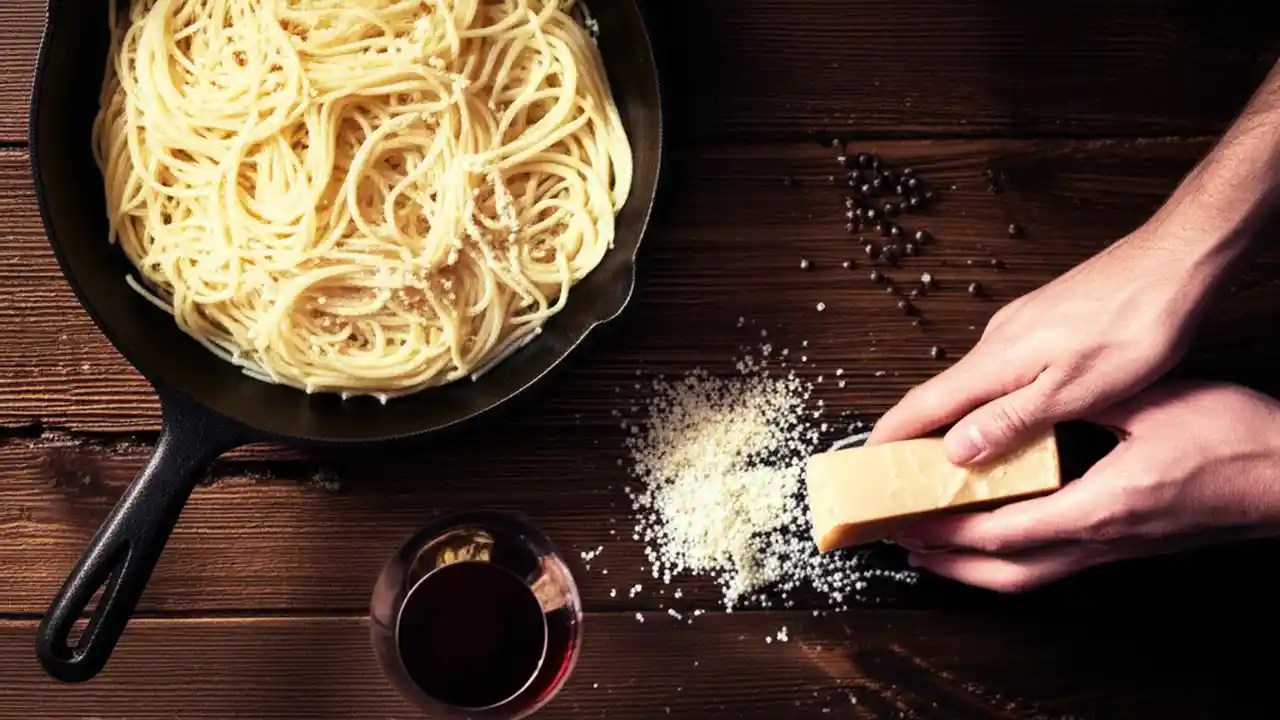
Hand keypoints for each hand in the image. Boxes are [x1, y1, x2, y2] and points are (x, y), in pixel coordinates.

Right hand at [867, 226, 1225, 464]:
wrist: (1175, 261)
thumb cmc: (1136, 322)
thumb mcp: (1074, 391)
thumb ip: (1010, 422)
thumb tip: (955, 450)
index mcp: (996, 360)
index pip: (924, 405)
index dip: (891, 437)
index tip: (866, 463)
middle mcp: (997, 340)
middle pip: (942, 396)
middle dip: (919, 439)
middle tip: (910, 478)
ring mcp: (1018, 328)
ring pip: (973, 383)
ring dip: (958, 421)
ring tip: (957, 461)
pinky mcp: (1041, 323)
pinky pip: (999, 369)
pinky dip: (989, 400)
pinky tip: (1008, 418)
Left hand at [896, 381, 1279, 592]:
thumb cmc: (1239, 442)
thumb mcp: (1155, 403)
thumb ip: (1085, 403)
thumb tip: (1023, 404)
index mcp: (1101, 508)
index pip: (1003, 532)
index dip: (947, 531)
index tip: (906, 523)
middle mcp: (1102, 540)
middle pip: (1005, 571)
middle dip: (946, 562)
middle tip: (900, 544)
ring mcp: (1115, 551)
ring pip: (1029, 577)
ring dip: (974, 568)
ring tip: (932, 549)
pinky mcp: (1126, 547)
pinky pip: (1054, 564)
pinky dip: (1010, 558)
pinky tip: (996, 539)